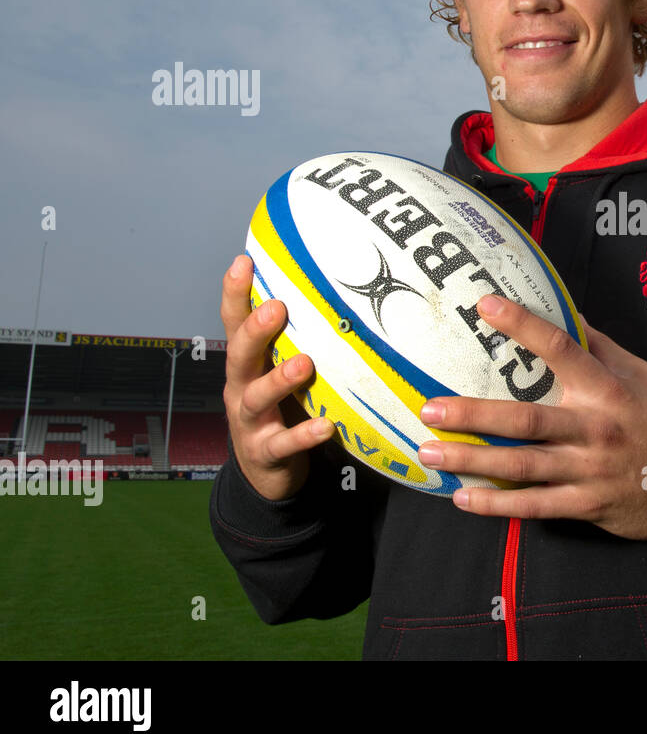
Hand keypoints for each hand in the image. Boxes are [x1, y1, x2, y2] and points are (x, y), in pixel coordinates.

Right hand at [220, 254, 334, 500]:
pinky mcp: (266, 452)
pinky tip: (324, 426)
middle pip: (239, 356)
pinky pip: (284, 443)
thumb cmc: (278, 409)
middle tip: (276, 308)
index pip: (235, 323)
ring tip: (304, 364)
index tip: (243, 262)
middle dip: (255, 331)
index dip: (235, 294)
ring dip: (278, 380)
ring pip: (257, 398)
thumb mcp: (277, 371)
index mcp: (246, 364)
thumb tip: (323, 291)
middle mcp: (241, 388)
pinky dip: (303, 434)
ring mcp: (250, 422)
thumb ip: (291, 340)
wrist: (264, 472)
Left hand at [416, 294, 646, 540]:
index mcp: (606, 389)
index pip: (561, 348)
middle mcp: (595, 428)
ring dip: (473, 460)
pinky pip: (535, 505)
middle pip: (526, 420)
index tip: (486, 306)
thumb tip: (565, 310)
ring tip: (431, 452)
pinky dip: (498, 504)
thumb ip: (600, 346)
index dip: (523, 326)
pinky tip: (463, 497)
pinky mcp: (585, 503)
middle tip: (431, 408)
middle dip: (474, 415)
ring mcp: (588, 469)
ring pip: (522, 465)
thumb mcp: (640, 374)